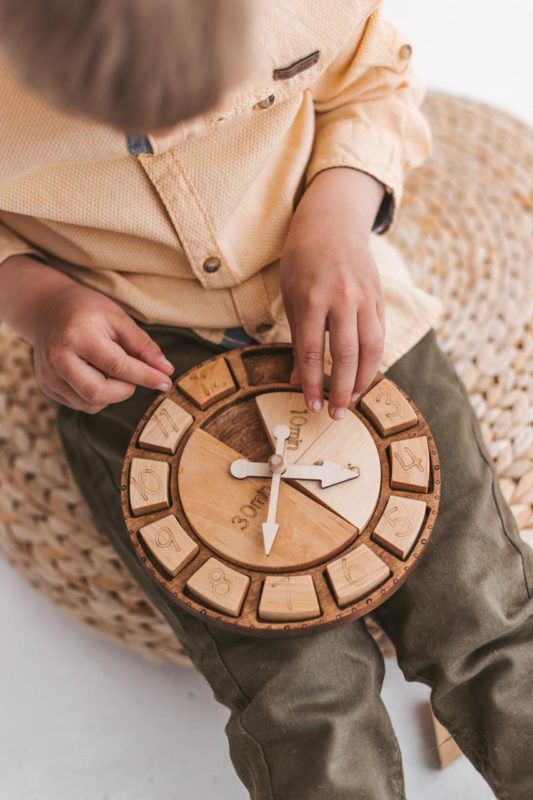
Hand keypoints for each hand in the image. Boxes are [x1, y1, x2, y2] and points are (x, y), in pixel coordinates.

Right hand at [31, 277, 174, 412]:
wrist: (46, 309)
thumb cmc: (87, 311)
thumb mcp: (118, 318)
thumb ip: (143, 345)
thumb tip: (166, 371)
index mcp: (76, 336)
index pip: (115, 365)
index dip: (144, 376)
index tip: (166, 382)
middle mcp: (57, 359)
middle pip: (98, 392)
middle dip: (126, 390)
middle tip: (135, 374)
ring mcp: (48, 376)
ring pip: (91, 404)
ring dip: (113, 394)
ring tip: (113, 370)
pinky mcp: (47, 388)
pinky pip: (81, 404)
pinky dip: (98, 397)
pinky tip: (97, 374)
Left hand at [280, 167, 385, 419]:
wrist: (332, 224)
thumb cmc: (303, 262)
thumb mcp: (291, 297)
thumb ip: (298, 340)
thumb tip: (297, 381)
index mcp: (311, 299)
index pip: (313, 352)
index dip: (313, 384)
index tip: (312, 405)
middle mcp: (342, 299)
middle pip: (346, 355)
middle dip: (343, 390)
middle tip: (338, 415)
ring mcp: (365, 298)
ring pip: (371, 348)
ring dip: (364, 380)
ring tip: (354, 400)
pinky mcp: (379, 298)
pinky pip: (380, 335)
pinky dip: (374, 360)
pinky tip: (365, 376)